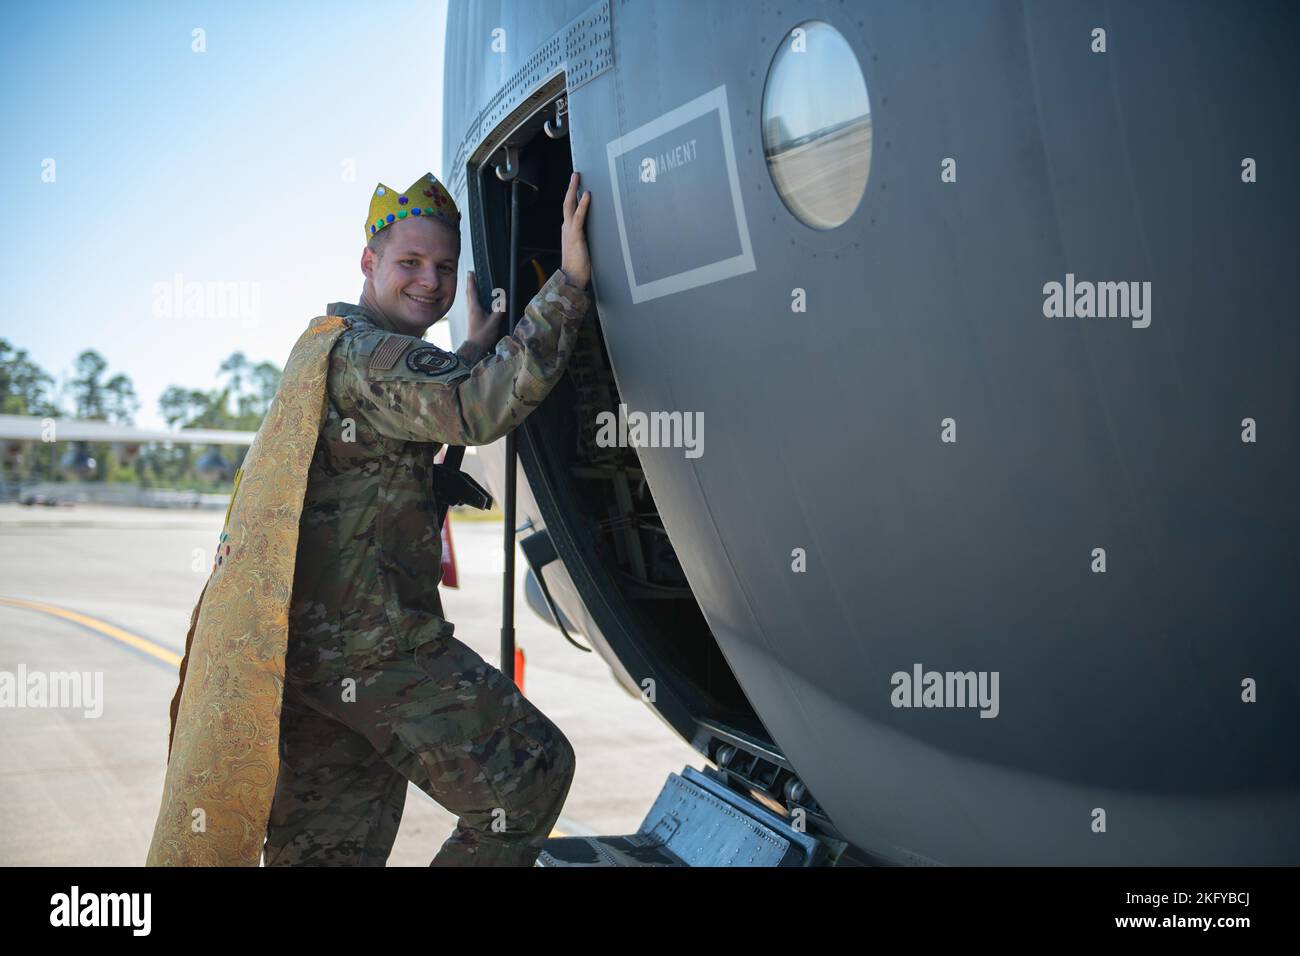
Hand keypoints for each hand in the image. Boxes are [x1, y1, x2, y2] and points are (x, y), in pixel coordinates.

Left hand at [464, 270, 503, 348]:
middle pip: (469, 293)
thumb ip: (499, 310)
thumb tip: (503, 300)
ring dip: (471, 291)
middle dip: (470, 284)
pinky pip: (471, 305)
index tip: (470, 272)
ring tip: (473, 285)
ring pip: (469, 299)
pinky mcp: (472, 319)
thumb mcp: (494, 322)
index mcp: (474, 307)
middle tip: (471, 276)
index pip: (472, 291)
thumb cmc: (483, 336)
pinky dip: (473, 299)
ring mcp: (470, 314)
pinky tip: (477, 301)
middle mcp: (471, 309)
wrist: (474, 348)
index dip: (472, 281)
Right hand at [560, 171, 591, 288]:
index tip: (578, 185)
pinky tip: (587, 195)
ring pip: (569, 205)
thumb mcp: (584, 248)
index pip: (570, 209)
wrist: (572, 279)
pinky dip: (583, 205)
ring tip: (577, 178)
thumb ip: (588, 238)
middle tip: (575, 174)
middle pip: (567, 202)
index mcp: (569, 230)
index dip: (573, 196)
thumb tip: (600, 232)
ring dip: (573, 190)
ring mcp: (569, 231)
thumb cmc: (580, 266)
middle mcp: (566, 228)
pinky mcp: (575, 236)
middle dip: (571, 187)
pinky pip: (578, 217)